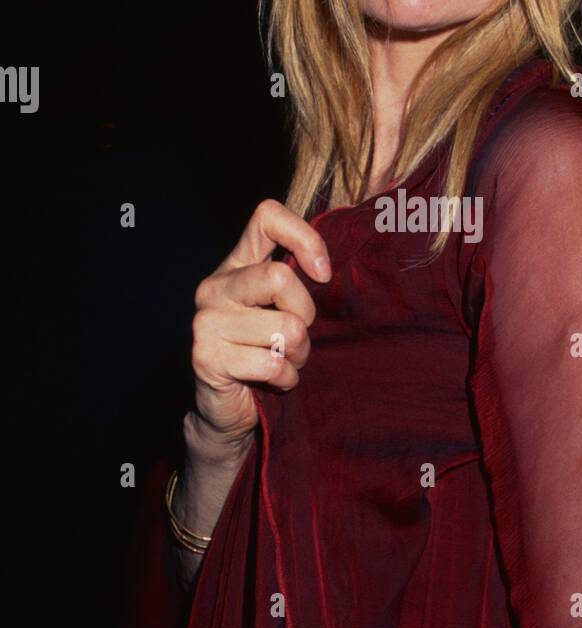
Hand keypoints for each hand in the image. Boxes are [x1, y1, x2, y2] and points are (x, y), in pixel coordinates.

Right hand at [189, 198, 330, 446]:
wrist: (228, 410)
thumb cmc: (265, 354)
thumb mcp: (283, 310)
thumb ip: (297, 283)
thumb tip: (329, 269)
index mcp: (237, 265)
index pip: (266, 217)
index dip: (304, 239)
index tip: (322, 274)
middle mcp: (215, 286)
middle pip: (280, 277)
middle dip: (305, 316)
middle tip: (297, 338)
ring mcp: (206, 321)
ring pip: (284, 328)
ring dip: (298, 355)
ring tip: (283, 362)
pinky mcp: (206, 357)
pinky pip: (272, 364)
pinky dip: (285, 378)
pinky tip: (271, 381)